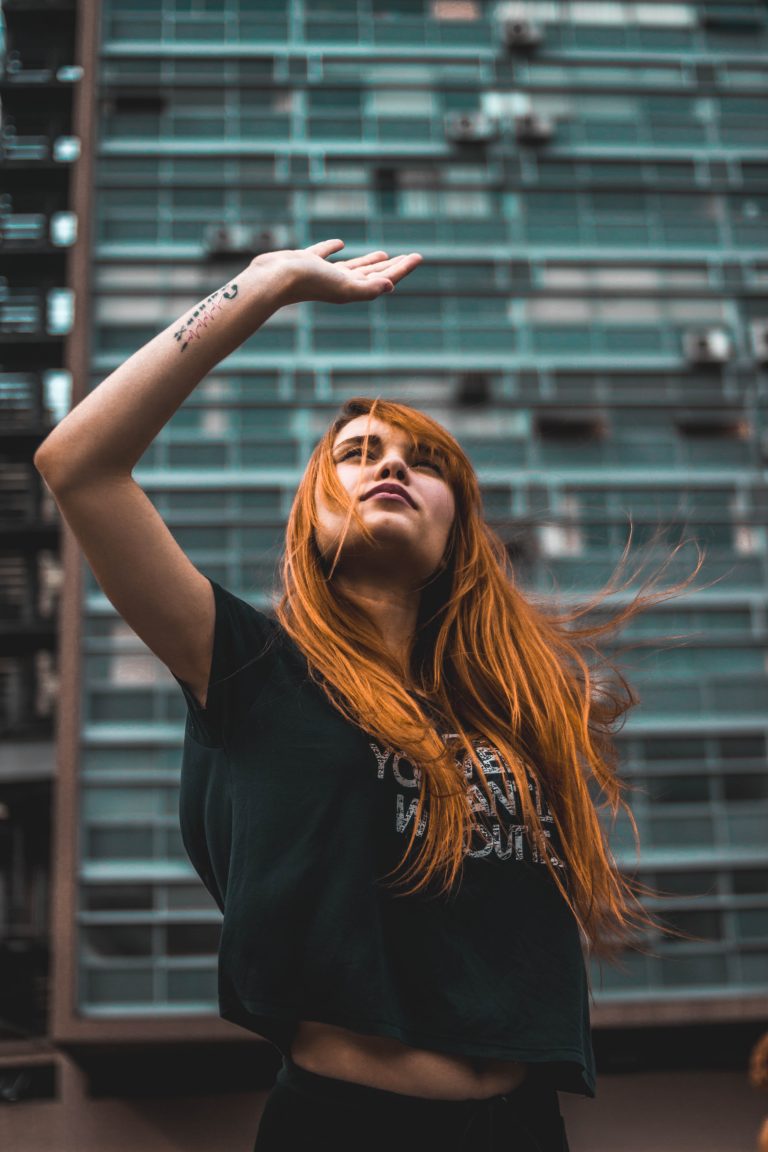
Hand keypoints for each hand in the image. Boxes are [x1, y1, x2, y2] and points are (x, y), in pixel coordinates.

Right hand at [251, 238, 422, 305]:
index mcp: (352, 289)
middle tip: (410, 257)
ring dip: (370, 262)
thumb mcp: (343, 286)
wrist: (272, 279)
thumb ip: (368, 288)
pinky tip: (341, 243)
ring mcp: (324, 273)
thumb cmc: (308, 283)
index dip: (403, 269)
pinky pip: (326, 254)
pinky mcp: (307, 262)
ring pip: (354, 266)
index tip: (418, 257)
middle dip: (393, 267)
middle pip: (375, 274)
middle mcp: (341, 283)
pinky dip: (334, 248)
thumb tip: (390, 286)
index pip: (385, 279)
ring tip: (384, 254)